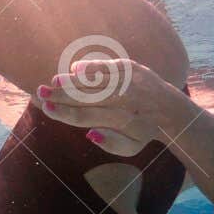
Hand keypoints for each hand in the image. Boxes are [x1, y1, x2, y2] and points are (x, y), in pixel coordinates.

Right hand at [34, 60, 192, 156]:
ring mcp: (131, 81)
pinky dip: (93, 67)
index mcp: (125, 120)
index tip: (47, 109)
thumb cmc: (144, 131)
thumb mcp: (132, 147)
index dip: (66, 113)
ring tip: (52, 82)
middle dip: (63, 95)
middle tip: (40, 93)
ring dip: (73, 80)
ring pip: (98, 80)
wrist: (172, 109)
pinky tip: (74, 69)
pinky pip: (110, 66)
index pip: (89, 116)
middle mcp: (128, 99)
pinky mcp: (133, 68)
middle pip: (90, 97)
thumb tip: (90, 133)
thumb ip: (111, 144)